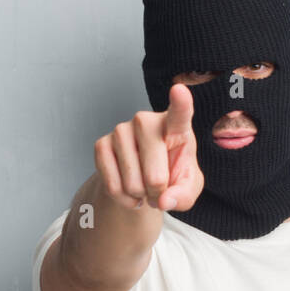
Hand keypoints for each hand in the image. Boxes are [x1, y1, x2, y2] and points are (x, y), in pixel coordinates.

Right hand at [93, 83, 204, 213]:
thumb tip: (164, 200)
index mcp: (175, 126)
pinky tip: (130, 192)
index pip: (179, 114)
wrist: (144, 178)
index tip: (179, 90)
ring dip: (140, 196)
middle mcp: (146, 121)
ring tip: (144, 186)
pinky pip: (113, 186)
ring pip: (132, 184)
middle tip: (159, 188)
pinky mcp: (102, 144)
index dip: (180, 103)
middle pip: (155, 175)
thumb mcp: (187, 189)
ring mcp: (121, 130)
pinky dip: (123, 199)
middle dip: (158, 193)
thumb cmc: (172, 176)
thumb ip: (183, 196)